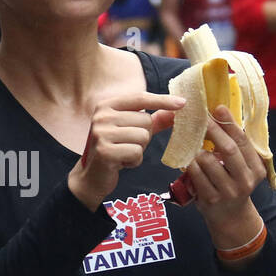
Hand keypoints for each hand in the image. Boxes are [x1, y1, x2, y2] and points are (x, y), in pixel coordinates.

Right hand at [67, 92, 185, 209]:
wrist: (92, 176)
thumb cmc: (115, 150)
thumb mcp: (132, 131)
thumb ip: (154, 120)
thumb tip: (177, 110)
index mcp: (107, 105)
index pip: (140, 98)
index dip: (162, 100)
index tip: (183, 102)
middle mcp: (102, 116)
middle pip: (145, 120)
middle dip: (144, 136)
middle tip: (127, 145)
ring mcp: (101, 133)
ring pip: (143, 137)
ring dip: (139, 150)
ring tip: (124, 154)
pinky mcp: (104, 151)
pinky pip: (136, 152)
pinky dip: (134, 161)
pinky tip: (121, 163)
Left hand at [182, 105, 267, 237]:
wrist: (230, 217)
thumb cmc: (234, 184)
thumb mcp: (242, 168)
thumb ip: (236, 148)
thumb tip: (220, 114)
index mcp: (256, 169)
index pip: (243, 142)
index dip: (230, 124)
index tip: (218, 108)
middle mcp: (245, 180)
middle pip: (228, 149)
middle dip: (213, 131)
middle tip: (201, 118)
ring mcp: (228, 191)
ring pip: (208, 161)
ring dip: (197, 148)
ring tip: (192, 139)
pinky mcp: (211, 199)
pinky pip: (196, 175)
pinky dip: (190, 163)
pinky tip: (188, 157)